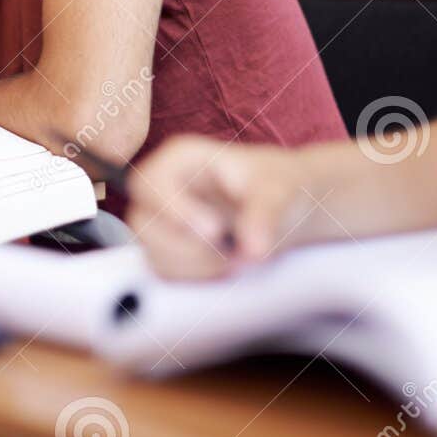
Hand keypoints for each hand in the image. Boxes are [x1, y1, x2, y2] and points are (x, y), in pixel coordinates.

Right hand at [127, 136, 314, 279]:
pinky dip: (196, 276)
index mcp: (182, 159)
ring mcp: (166, 221)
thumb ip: (265, 214)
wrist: (293, 206)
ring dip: (194, 264)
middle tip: (226, 246)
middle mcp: (166, 188)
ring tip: (233, 256)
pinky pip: (166, 271)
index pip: (148, 183)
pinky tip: (224, 264)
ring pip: (152, 252)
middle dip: (186, 245)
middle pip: (142, 222)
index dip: (172, 209)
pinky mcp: (172, 249)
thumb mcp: (279, 189)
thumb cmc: (281, 183)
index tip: (215, 231)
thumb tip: (253, 249)